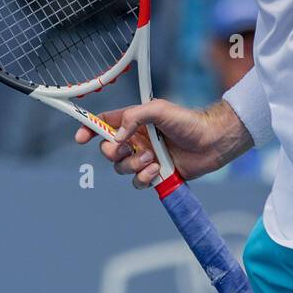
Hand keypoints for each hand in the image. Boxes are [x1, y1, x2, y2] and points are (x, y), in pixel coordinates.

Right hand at [73, 99, 251, 188]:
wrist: (212, 141)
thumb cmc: (188, 121)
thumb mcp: (159, 109)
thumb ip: (133, 117)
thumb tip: (116, 135)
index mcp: (134, 122)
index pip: (104, 124)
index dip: (89, 130)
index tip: (80, 139)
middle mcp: (136, 140)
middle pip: (108, 151)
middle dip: (113, 152)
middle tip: (128, 149)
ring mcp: (145, 158)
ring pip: (121, 169)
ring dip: (133, 166)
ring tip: (152, 159)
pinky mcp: (155, 175)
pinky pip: (137, 182)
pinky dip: (143, 178)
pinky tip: (158, 170)